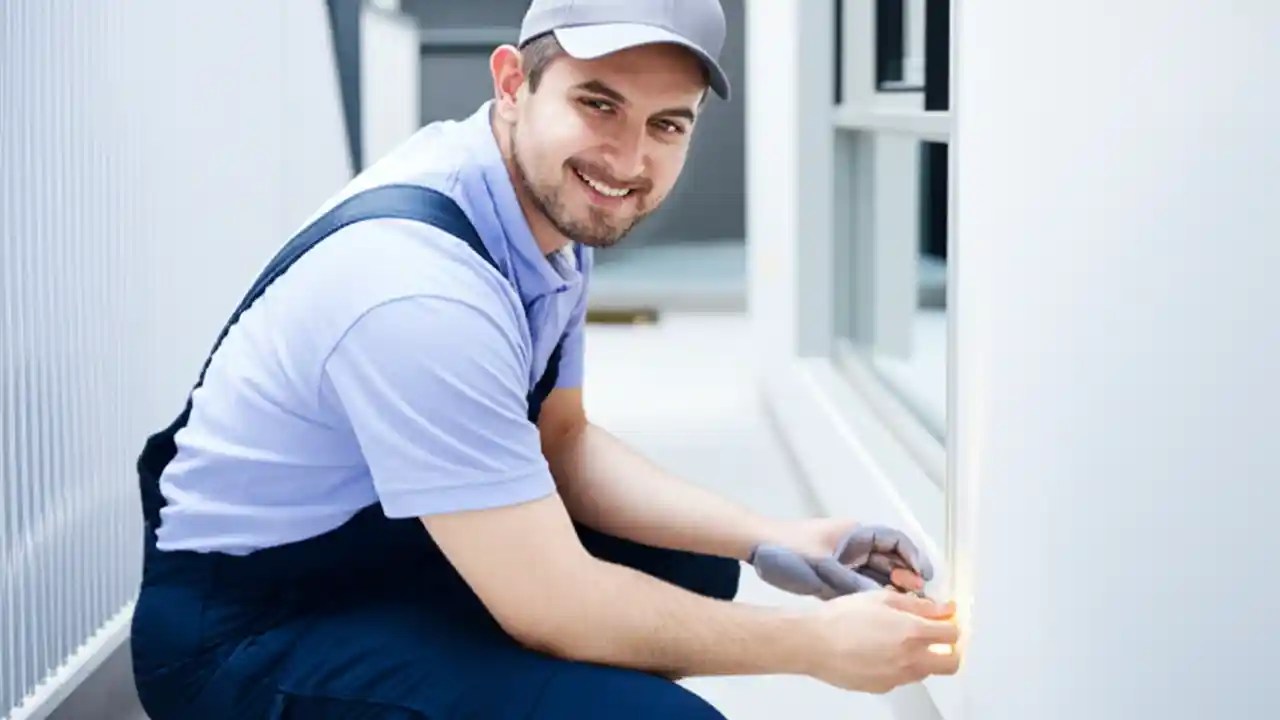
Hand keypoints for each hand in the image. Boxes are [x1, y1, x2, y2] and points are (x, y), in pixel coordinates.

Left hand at [749, 519, 932, 597]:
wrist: (756, 545)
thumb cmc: (786, 547)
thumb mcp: (824, 568)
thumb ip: (853, 583)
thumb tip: (881, 600)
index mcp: (856, 533)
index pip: (895, 541)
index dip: (913, 558)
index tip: (924, 577)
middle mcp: (854, 545)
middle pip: (890, 559)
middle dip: (906, 577)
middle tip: (918, 597)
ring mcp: (844, 559)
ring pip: (877, 573)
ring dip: (891, 588)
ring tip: (906, 607)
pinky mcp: (833, 573)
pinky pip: (860, 584)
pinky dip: (872, 594)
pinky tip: (881, 609)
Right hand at [805, 590, 959, 692]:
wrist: (813, 643)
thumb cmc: (842, 616)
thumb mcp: (881, 598)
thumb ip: (917, 604)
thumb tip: (943, 608)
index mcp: (913, 631)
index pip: (953, 633)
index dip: (952, 623)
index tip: (946, 618)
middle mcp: (911, 658)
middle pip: (951, 663)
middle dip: (951, 650)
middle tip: (937, 638)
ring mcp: (898, 677)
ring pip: (927, 672)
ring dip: (924, 658)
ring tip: (901, 642)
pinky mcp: (883, 687)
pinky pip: (903, 678)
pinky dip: (900, 666)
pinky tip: (880, 652)